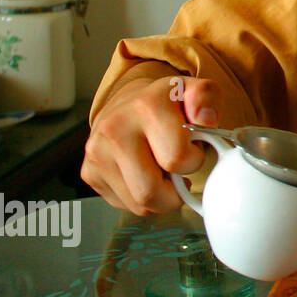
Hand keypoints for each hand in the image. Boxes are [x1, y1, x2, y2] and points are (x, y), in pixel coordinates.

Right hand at [82, 75, 223, 214]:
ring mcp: (97, 152)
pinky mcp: (89, 172)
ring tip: (162, 171)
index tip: (191, 149)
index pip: (177, 159)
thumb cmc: (168, 104)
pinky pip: (124, 204)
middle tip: (179, 174)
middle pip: (150, 192)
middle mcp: (115, 129)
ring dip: (159, 197)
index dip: (193, 160)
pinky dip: (141, 198)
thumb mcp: (196, 92)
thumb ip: (207, 99)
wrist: (128, 102)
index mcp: (146, 107)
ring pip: (138, 204)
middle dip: (174, 192)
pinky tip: (145, 175)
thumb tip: (206, 119)